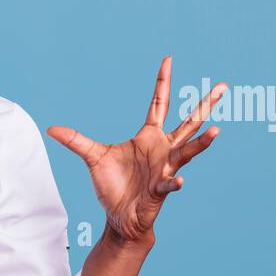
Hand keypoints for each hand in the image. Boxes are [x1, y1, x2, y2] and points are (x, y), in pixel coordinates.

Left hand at [45, 55, 224, 246]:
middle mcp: (162, 149)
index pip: (159, 103)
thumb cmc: (113, 186)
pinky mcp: (160, 190)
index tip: (168, 60)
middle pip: (188, 122)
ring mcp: (165, 168)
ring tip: (216, 131)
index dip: (163, 82)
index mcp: (148, 136)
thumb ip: (76, 141)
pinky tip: (178, 181)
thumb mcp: (93, 158)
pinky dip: (174, 183)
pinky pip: (170, 184)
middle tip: (224, 86)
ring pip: (188, 151)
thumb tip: (52, 129)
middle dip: (205, 104)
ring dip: (202, 143)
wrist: (119, 216)